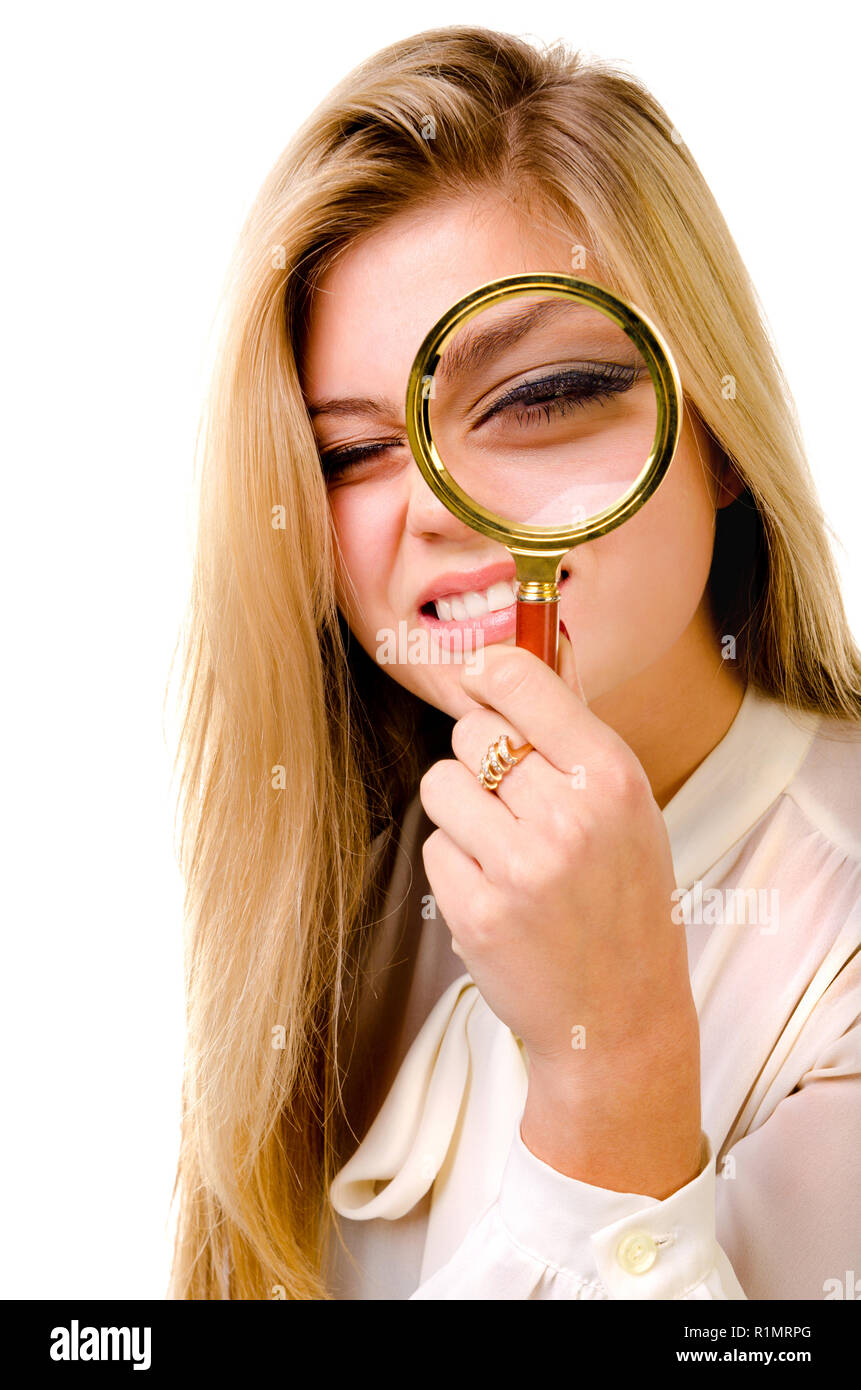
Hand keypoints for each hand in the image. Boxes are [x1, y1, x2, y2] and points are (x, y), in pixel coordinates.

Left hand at [418, 634, 701, 1196]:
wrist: (620, 1017)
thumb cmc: (624, 900)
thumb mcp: (627, 808)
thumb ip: (575, 733)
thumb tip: (534, 646)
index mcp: (613, 779)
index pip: (524, 683)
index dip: (491, 672)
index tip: (480, 676)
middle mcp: (569, 817)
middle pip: (472, 733)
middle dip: (481, 758)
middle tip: (514, 799)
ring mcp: (520, 868)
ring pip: (441, 785)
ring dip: (462, 809)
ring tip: (505, 847)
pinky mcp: (476, 912)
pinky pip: (434, 846)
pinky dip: (456, 863)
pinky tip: (497, 891)